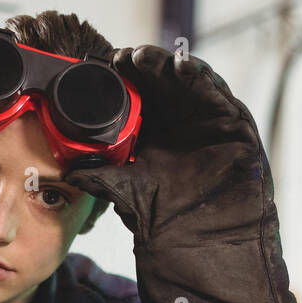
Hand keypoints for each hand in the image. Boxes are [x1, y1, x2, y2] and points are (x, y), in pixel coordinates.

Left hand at [65, 46, 275, 275]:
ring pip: (188, 81)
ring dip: (166, 65)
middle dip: (143, 66)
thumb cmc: (166, 221)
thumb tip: (66, 171)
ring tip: (143, 57)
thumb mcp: (126, 192)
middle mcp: (182, 122)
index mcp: (156, 132)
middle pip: (162, 82)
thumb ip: (98, 177)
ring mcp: (209, 120)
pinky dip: (201, 76)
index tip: (102, 67)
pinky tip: (181, 66)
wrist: (201, 245)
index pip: (140, 94)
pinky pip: (218, 93)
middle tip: (120, 57)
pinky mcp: (235, 123)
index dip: (124, 79)